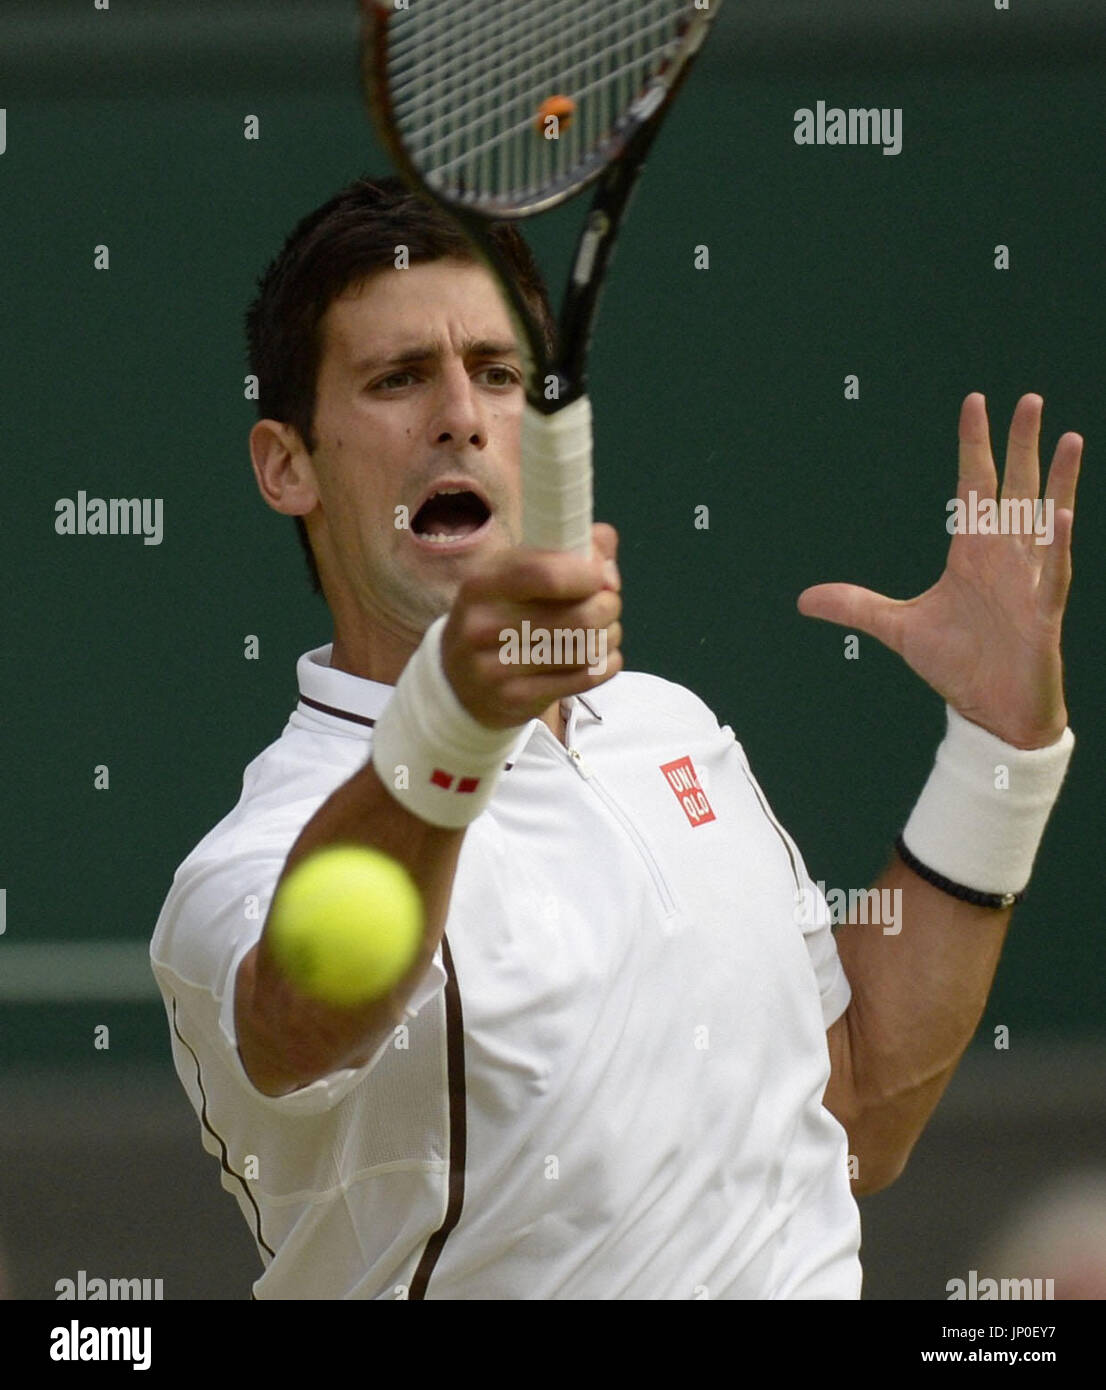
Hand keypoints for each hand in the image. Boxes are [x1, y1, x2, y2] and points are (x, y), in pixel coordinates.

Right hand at [441, 522, 622, 729]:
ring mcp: (497, 668)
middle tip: (608, 605)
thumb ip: (568, 552)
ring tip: (605, 630)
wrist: (458, 683)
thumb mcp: (516, 575)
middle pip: (579, 616)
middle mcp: (484, 625)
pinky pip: (586, 677)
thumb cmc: (500, 615)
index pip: (546, 573)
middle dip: (608, 606)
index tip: (600, 576)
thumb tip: (606, 566)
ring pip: (587, 648)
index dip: (588, 573)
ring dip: (610, 635)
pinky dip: (607, 663)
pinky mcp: (516, 699)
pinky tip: (601, 655)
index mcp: (483, 583)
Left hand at [796, 393, 1082, 748]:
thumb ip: (855, 607)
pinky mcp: (1043, 612)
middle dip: (1021, 446)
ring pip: (1044, 520)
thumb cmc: (958, 663)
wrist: (991, 707)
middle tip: (1029, 400)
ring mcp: (1028, 581)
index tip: (974, 404)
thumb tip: (805, 599)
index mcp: (972, 553)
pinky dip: (1056, 544)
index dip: (974, 446)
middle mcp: (1004, 557)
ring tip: (1066, 439)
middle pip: (1014, 489)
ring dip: (1056, 481)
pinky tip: (1061, 515)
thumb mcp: (897, 629)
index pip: (974, 487)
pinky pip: (1053, 572)